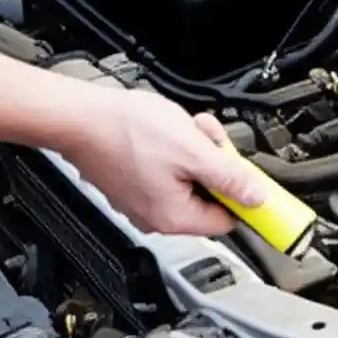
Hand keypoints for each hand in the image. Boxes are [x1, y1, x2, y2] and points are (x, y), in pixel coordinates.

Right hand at [59, 89, 266, 234]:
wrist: (81, 117)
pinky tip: (167, 131)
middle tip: (208, 139)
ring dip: (195, 151)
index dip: (240, 193)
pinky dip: (174, 150)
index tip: (245, 172)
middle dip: (214, 163)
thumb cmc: (128, 132)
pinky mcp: (131, 181)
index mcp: (174, 217)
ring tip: (186, 129)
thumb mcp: (194, 151)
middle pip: (208, 197)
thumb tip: (256, 198)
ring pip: (188, 179)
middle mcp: (155, 216)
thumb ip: (229, 178)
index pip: (226, 220)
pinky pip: (167, 171)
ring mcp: (141, 199)